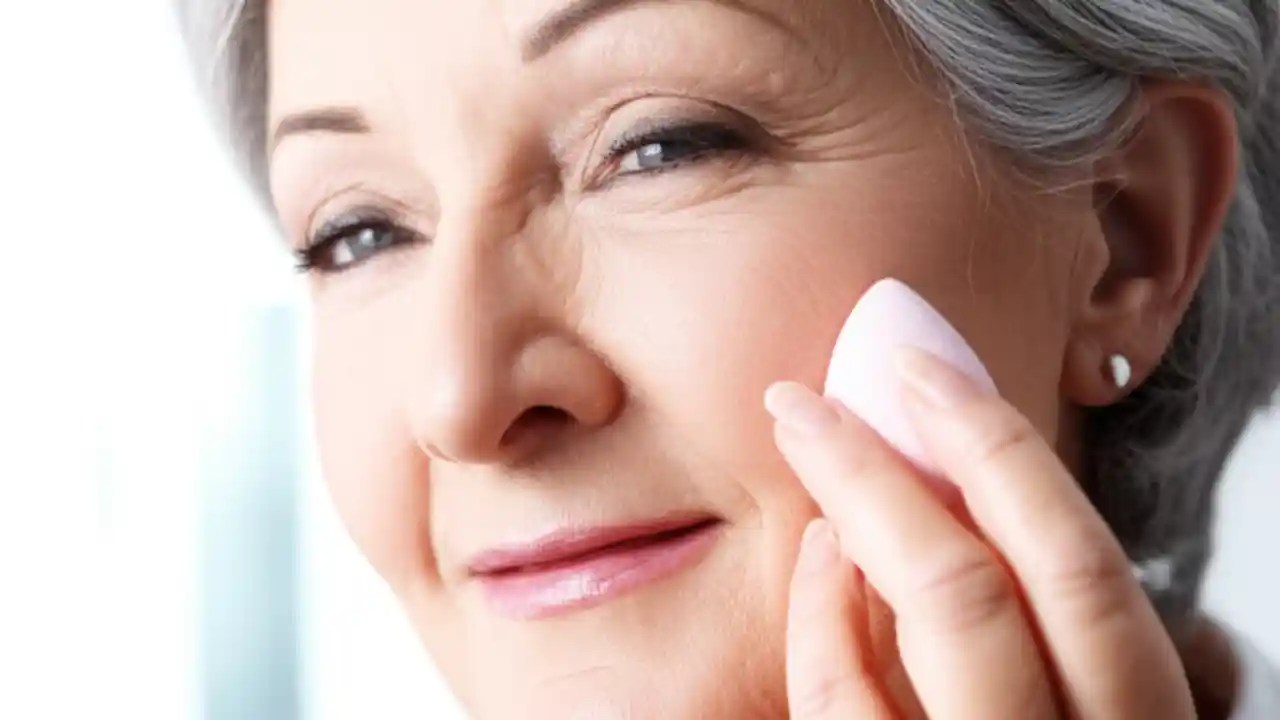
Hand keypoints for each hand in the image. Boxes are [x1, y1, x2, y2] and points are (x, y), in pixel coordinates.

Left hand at [766, 347, 1194, 719]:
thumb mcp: (1080, 703)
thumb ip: (1048, 629)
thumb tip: (958, 484)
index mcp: (1136, 718)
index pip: (1085, 566)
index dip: (1002, 449)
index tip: (921, 368)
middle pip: (988, 579)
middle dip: (887, 468)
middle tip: (810, 397)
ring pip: (941, 619)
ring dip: (862, 512)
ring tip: (814, 454)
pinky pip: (844, 705)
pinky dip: (822, 618)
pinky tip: (818, 560)